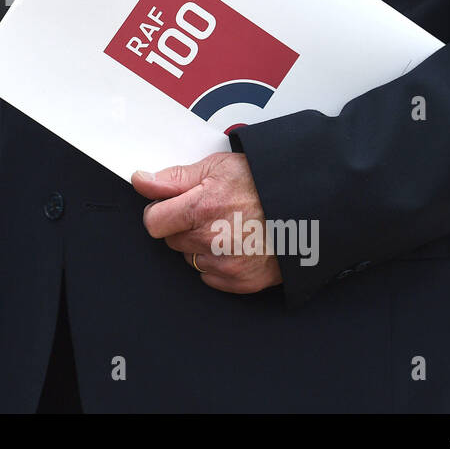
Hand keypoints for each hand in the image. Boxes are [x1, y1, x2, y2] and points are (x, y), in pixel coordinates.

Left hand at [131, 152, 281, 293]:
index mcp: (203, 208)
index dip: (160, 212)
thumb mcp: (217, 167)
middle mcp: (213, 239)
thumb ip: (174, 178)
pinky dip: (218, 263)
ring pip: (190, 259)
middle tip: (210, 213)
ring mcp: (227, 263)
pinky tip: (237, 245)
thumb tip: (141, 181)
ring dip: (201, 246)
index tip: (170, 207)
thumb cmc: (265, 183)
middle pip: (172, 240)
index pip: (153, 222)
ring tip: (228, 227)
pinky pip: (210, 276)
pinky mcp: (241, 281)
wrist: (307, 206)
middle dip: (184, 226)